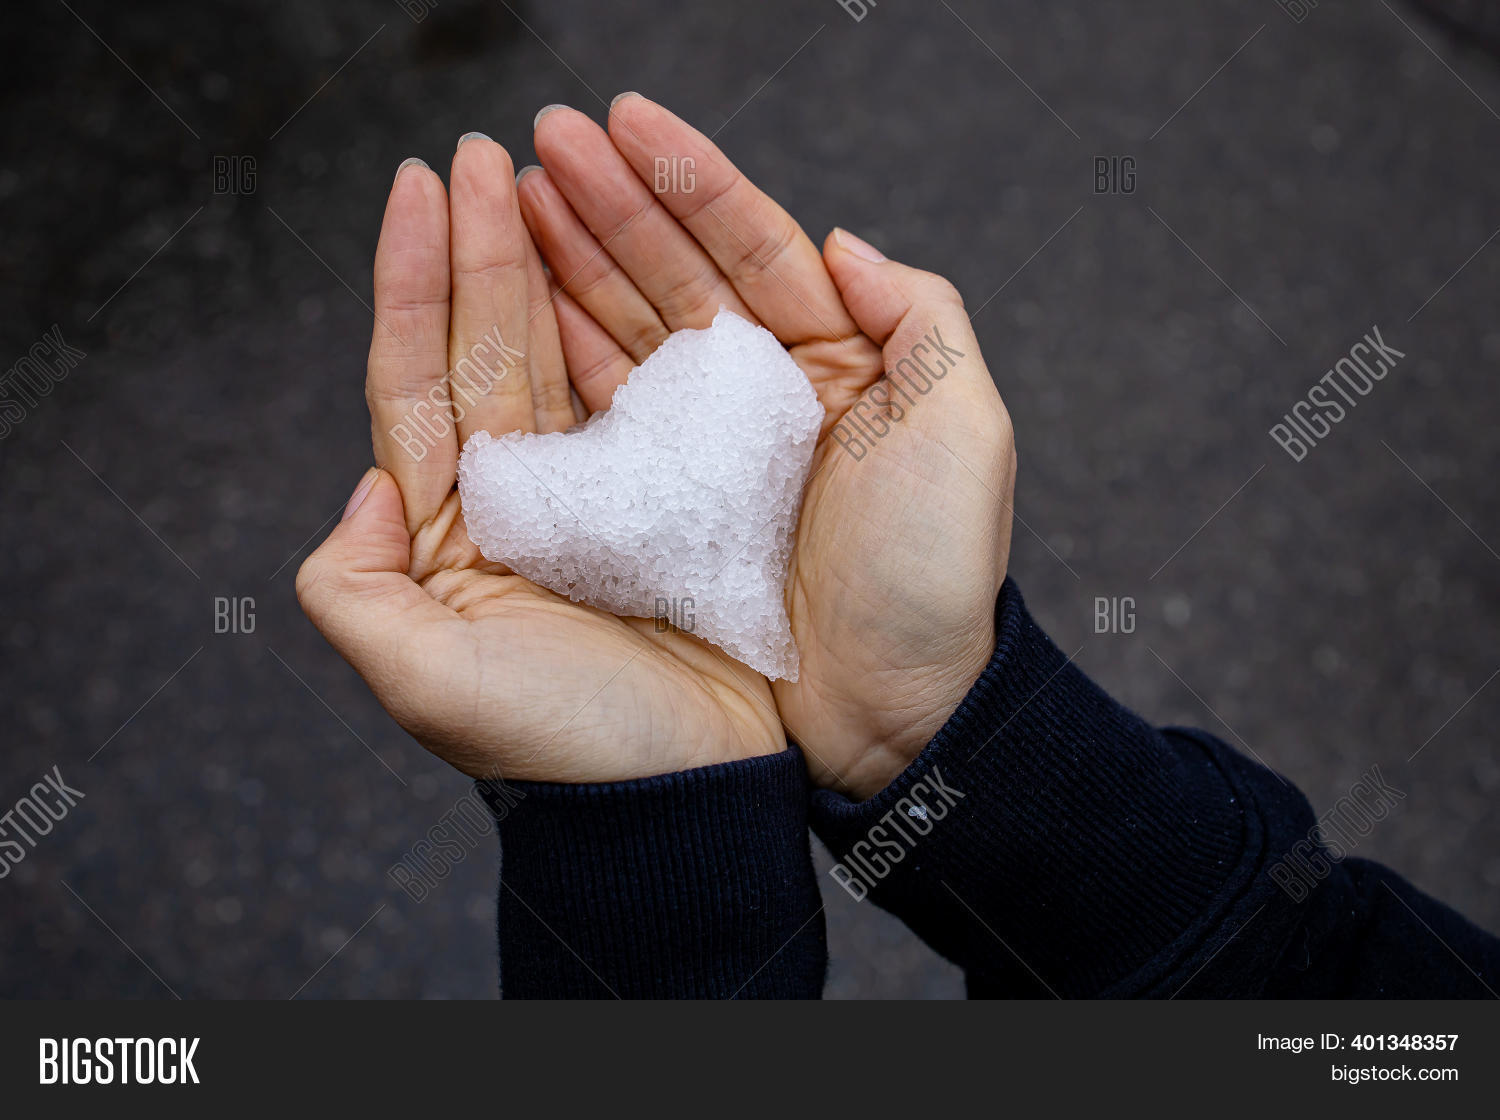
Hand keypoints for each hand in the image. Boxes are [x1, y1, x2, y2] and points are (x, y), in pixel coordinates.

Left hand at [296, 136, 783, 782]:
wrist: (683, 797)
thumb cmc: (563, 752)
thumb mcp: (426, 684)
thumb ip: (352, 588)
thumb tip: (360, 491)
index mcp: (445, 537)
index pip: (413, 382)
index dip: (411, 283)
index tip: (418, 188)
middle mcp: (512, 509)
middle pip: (486, 350)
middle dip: (482, 250)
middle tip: (484, 153)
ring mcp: (592, 505)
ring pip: (561, 361)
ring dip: (549, 270)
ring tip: (546, 181)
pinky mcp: (667, 509)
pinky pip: (641, 399)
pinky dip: (630, 330)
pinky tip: (626, 269)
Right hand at [521, 96, 1014, 798]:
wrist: (890, 713)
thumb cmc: (933, 578)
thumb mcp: (963, 431)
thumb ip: (920, 316)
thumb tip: (842, 239)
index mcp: (837, 361)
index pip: (751, 245)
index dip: (687, 177)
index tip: (621, 117)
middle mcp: (766, 394)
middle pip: (676, 273)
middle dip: (610, 202)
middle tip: (540, 142)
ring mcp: (709, 449)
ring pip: (631, 329)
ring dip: (572, 262)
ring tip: (516, 201)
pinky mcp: (664, 506)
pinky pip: (607, 413)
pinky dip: (563, 355)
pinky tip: (522, 305)